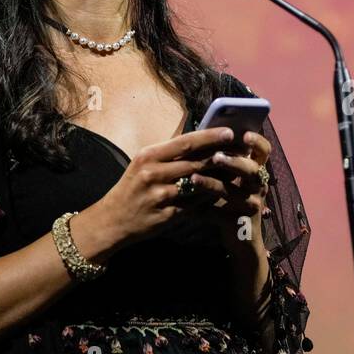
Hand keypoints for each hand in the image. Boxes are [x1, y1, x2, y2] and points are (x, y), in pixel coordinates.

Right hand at [84, 126, 238, 253]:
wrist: (111, 220)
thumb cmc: (131, 188)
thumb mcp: (143, 164)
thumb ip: (168, 154)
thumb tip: (198, 139)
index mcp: (148, 156)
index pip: (184, 142)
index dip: (210, 137)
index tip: (230, 132)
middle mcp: (153, 174)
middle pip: (196, 162)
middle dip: (222, 157)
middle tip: (243, 152)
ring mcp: (160, 196)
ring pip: (199, 185)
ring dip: (221, 179)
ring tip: (240, 174)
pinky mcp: (166, 215)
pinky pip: (196, 205)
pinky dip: (211, 200)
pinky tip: (225, 195)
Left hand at [187, 130, 273, 251]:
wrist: (240, 238)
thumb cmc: (229, 200)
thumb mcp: (230, 179)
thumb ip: (222, 160)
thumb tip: (201, 135)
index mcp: (256, 171)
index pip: (264, 151)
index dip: (257, 142)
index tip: (244, 134)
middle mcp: (258, 186)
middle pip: (253, 170)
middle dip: (234, 162)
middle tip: (216, 156)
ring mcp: (252, 205)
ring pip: (235, 193)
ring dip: (213, 184)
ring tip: (194, 179)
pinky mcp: (240, 222)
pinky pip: (222, 214)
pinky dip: (205, 210)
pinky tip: (190, 207)